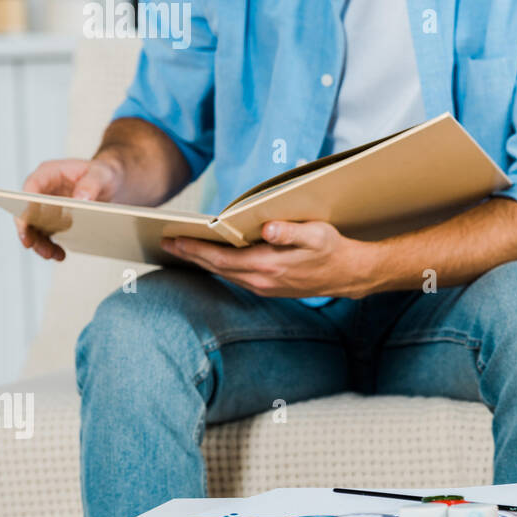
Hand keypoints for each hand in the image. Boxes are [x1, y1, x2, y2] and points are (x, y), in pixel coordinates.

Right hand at [15, 157, 124, 260]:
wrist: (113, 182)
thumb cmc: (103, 173)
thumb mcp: (102, 174)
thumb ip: (91, 184)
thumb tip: (80, 199)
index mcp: (50, 173)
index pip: (31, 186)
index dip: (25, 204)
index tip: (25, 221)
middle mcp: (44, 189)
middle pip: (28, 210)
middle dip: (28, 229)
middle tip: (33, 245)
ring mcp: (47, 206)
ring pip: (34, 226)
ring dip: (39, 242)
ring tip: (51, 254)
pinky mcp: (54, 219)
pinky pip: (47, 234)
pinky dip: (51, 245)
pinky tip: (59, 254)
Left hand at [162, 220, 373, 298]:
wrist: (349, 275)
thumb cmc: (333, 249)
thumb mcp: (317, 233)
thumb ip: (290, 231)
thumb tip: (267, 228)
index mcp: (268, 265)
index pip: (222, 258)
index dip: (196, 249)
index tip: (175, 239)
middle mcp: (261, 281)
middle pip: (216, 269)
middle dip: (190, 255)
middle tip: (166, 242)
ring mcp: (264, 287)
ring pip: (224, 275)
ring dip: (201, 262)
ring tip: (182, 249)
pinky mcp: (268, 288)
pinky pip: (235, 278)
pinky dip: (218, 268)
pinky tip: (212, 260)